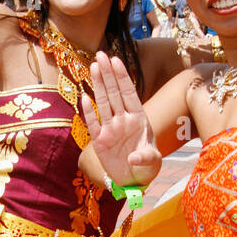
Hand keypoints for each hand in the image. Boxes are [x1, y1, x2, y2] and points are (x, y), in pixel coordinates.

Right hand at [82, 51, 160, 188]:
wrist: (133, 182)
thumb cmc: (146, 169)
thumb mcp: (152, 163)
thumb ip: (146, 158)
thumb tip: (134, 157)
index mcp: (139, 119)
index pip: (129, 94)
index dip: (122, 77)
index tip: (116, 60)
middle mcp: (123, 120)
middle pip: (114, 93)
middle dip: (108, 74)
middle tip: (100, 55)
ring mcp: (110, 129)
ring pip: (103, 103)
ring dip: (98, 85)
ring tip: (93, 67)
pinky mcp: (99, 141)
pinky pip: (92, 123)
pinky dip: (88, 112)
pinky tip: (84, 97)